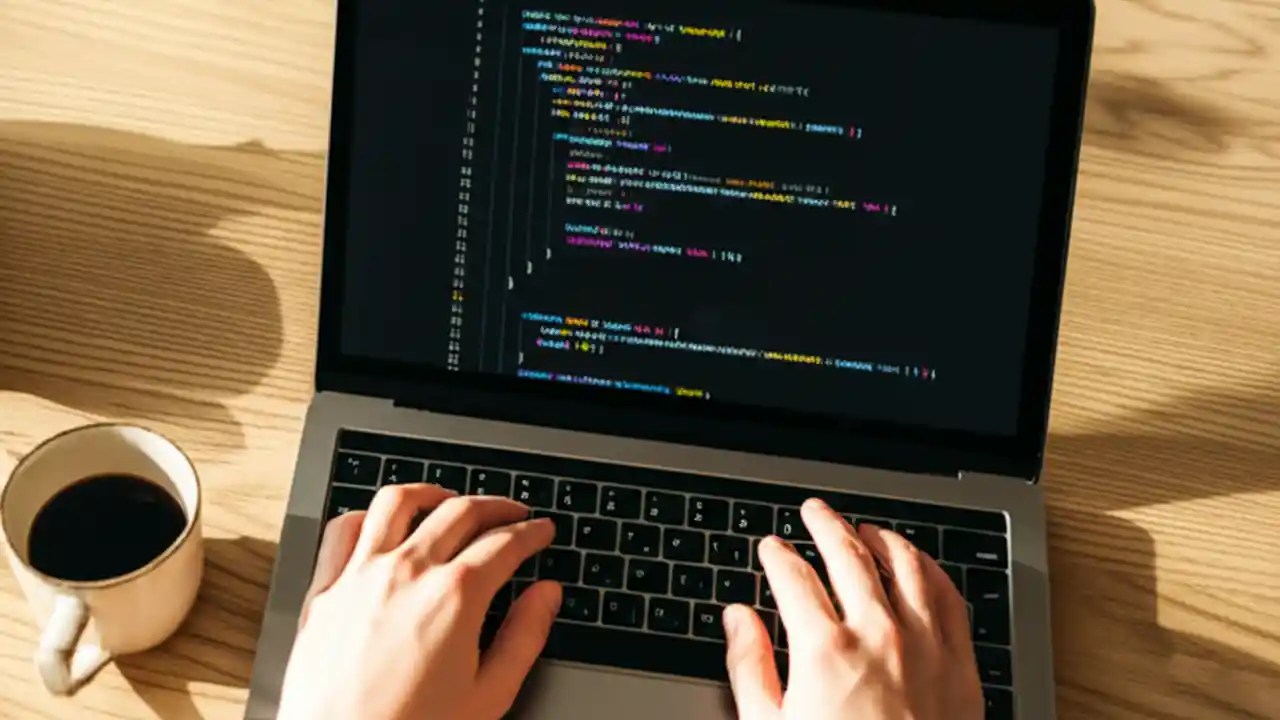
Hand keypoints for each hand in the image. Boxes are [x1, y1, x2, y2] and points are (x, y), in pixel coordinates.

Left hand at [277, 484, 561, 719]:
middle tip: (513, 514)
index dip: (531, 532)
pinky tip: (381, 523)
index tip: (541, 530)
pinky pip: (343, 530)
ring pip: (399, 502)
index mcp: (455, 595)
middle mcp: (408, 571)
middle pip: (461, 511)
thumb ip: (524, 637)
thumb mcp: (489, 695)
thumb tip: (546, 596)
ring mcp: (360, 575)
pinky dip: (367, 516)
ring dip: (432, 493)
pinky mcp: (323, 591)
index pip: (505, 542)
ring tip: (449, 500)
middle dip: (496, 506)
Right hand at [724, 498, 982, 719]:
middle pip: (848, 555)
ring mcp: (925, 647)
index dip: (777, 555)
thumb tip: (738, 619)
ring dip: (880, 537)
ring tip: (865, 529)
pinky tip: (918, 564)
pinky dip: (930, 569)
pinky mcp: (961, 665)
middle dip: (826, 525)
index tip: (771, 547)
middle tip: (814, 512)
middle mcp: (877, 636)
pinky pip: (949, 596)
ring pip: (904, 565)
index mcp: (823, 651)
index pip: (793, 577)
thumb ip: (750, 667)